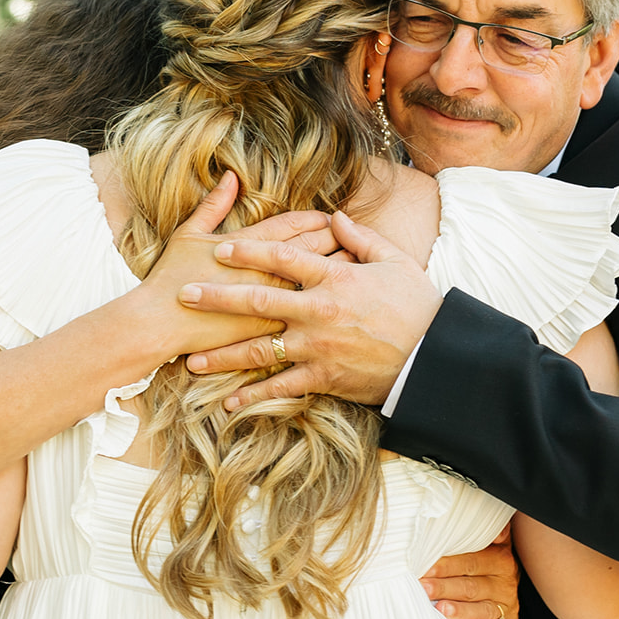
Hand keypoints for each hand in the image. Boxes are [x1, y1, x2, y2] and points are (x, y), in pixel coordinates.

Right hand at [134, 173, 342, 357]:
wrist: (158, 324)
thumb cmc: (170, 278)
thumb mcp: (188, 234)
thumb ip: (214, 205)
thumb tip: (231, 176)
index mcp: (249, 245)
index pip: (291, 227)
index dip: (313, 220)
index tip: (330, 218)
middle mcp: (265, 270)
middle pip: (311, 251)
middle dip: (335, 243)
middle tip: (352, 239)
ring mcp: (270, 300)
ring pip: (314, 283)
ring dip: (337, 274)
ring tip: (356, 269)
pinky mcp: (269, 328)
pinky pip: (305, 316)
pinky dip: (323, 308)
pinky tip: (339, 308)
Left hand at [179, 210, 442, 406]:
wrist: (434, 357)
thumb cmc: (418, 305)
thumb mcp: (394, 262)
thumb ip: (360, 238)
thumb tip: (333, 216)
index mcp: (334, 278)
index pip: (282, 257)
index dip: (248, 251)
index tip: (221, 248)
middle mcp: (318, 311)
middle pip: (256, 300)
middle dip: (217, 298)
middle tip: (184, 294)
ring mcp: (317, 347)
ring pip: (259, 350)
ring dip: (222, 355)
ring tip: (191, 359)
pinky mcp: (323, 377)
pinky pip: (281, 387)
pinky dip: (254, 396)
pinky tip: (229, 403)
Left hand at [420, 523, 519, 618]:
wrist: (508, 577)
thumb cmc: (487, 557)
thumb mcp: (490, 540)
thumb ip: (487, 532)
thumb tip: (495, 528)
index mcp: (498, 559)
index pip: (470, 562)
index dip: (447, 565)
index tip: (425, 567)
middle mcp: (503, 583)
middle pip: (472, 586)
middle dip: (446, 587)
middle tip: (424, 588)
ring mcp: (507, 605)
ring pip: (485, 611)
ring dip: (463, 612)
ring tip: (442, 610)